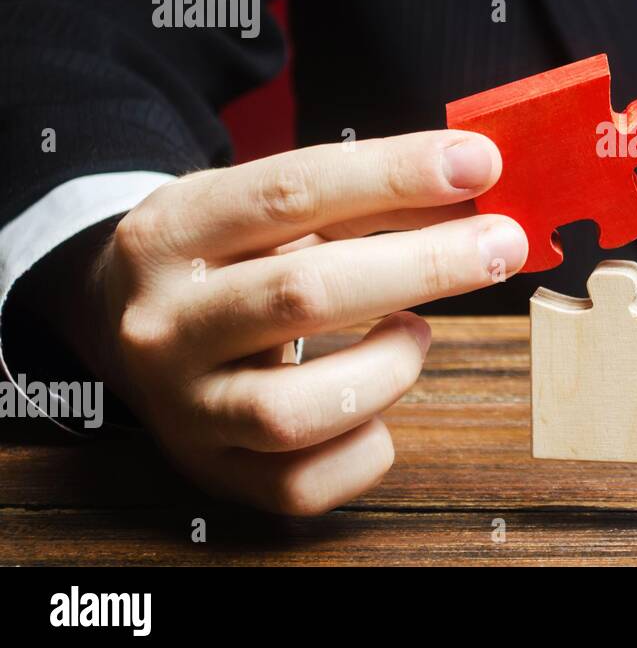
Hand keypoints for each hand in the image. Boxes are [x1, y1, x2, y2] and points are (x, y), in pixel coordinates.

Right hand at [83, 131, 526, 514]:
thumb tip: (477, 184)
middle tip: (503, 245)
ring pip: (296, 410)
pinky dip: (368, 444)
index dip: (396, 175)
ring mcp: (184, 410)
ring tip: (414, 332)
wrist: (122, 328)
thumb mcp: (273, 208)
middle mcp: (165, 325)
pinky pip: (307, 483)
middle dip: (425, 265)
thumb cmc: (228, 259)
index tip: (481, 163)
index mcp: (174, 234)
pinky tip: (378, 403)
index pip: (293, 192)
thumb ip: (370, 197)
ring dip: (389, 367)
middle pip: (303, 294)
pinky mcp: (215, 475)